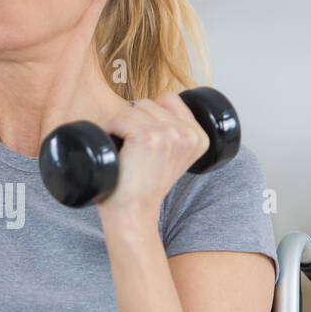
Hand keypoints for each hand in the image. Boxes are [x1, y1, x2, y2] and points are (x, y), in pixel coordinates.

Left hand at [95, 90, 209, 234]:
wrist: (133, 213)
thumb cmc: (144, 186)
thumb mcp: (172, 157)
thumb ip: (174, 131)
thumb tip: (150, 101)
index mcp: (200, 137)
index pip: (169, 98)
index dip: (149, 116)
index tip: (146, 143)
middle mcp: (188, 134)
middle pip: (148, 103)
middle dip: (133, 122)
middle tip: (134, 153)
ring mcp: (169, 135)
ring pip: (132, 109)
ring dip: (120, 127)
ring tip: (127, 153)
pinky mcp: (148, 137)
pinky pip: (119, 118)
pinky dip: (110, 130)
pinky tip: (116, 150)